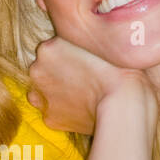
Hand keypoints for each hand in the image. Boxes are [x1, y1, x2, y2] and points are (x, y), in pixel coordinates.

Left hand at [27, 36, 154, 135]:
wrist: (122, 102)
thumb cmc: (116, 69)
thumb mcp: (93, 40)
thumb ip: (75, 41)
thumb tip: (74, 44)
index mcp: (46, 48)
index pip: (51, 49)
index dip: (67, 55)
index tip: (81, 61)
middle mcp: (37, 71)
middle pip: (43, 70)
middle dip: (57, 74)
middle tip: (82, 78)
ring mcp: (40, 97)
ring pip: (43, 92)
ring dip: (55, 92)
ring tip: (79, 94)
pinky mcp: (49, 118)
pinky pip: (53, 112)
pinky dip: (63, 112)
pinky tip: (81, 109)